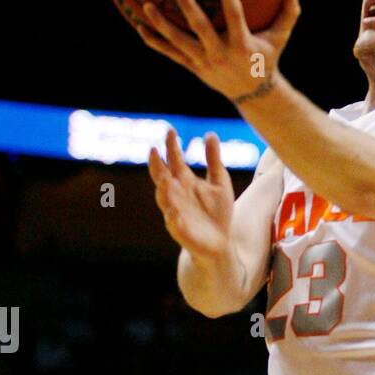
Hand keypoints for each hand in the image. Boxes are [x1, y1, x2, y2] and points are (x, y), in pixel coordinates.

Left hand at [139, 0, 299, 103]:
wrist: (253, 94)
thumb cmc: (266, 59)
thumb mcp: (280, 40)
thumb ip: (288, 14)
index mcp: (241, 45)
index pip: (234, 18)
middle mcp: (220, 54)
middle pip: (202, 30)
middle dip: (189, 10)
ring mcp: (204, 63)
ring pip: (180, 43)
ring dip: (162, 26)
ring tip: (147, 7)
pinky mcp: (193, 68)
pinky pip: (171, 54)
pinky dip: (155, 43)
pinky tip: (139, 28)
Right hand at [148, 128, 233, 268]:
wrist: (220, 243)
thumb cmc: (218, 213)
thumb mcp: (219, 182)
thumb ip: (213, 160)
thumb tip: (210, 133)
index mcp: (184, 181)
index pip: (173, 160)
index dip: (171, 146)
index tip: (170, 131)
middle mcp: (176, 194)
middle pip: (162, 177)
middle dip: (157, 165)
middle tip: (153, 150)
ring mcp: (176, 212)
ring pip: (164, 199)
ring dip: (163, 189)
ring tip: (164, 179)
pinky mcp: (180, 230)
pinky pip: (174, 223)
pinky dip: (173, 217)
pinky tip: (174, 212)